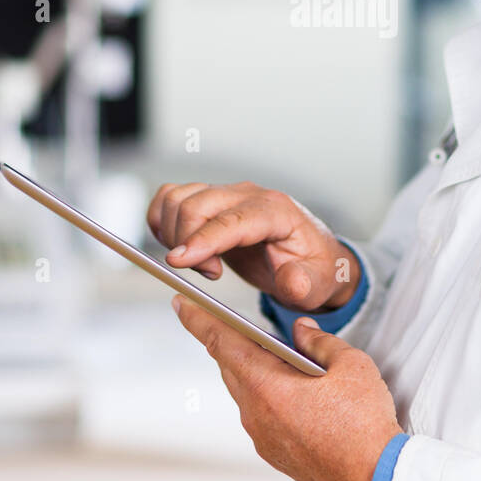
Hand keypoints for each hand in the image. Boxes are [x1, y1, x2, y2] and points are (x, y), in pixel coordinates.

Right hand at [147, 180, 360, 312]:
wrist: (311, 259)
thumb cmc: (313, 269)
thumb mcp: (319, 284)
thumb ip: (305, 283)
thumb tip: (291, 282)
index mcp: (276, 212)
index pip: (233, 220)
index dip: (203, 238)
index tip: (178, 260)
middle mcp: (249, 196)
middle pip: (198, 204)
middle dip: (187, 244)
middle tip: (210, 274)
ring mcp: (227, 196)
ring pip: (178, 198)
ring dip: (174, 233)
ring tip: (202, 263)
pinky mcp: (210, 203)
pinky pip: (171, 198)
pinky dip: (162, 221)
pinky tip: (180, 248)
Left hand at [171, 295, 402, 480]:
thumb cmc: (364, 426)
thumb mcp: (351, 366)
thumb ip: (321, 342)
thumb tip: (303, 332)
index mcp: (267, 387)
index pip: (222, 343)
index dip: (198, 320)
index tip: (180, 304)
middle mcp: (256, 415)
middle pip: (231, 367)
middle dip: (229, 341)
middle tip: (229, 321)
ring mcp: (264, 438)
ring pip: (247, 393)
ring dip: (253, 370)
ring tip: (274, 354)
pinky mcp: (276, 455)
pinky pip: (262, 415)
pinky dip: (268, 394)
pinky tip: (291, 389)